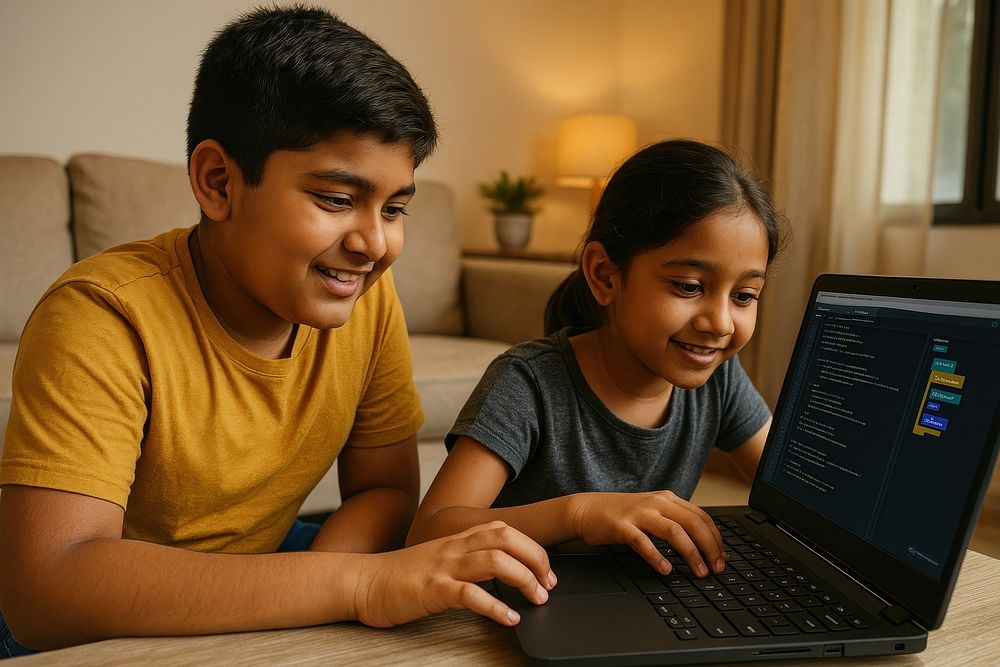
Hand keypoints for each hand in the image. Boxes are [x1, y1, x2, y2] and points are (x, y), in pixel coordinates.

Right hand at [352, 521, 555, 627]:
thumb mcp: (441, 560)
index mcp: (458, 539)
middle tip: (549, 584)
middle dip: (536, 559)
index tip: (546, 571)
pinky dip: (495, 606)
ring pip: (495, 561)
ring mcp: (444, 567)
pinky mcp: (432, 590)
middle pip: (507, 539)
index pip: (504, 530)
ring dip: (523, 579)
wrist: (364, 582)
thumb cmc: (402, 576)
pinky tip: (509, 617)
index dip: (532, 547)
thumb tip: (502, 571)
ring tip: (537, 599)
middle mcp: (455, 547)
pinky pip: (470, 594)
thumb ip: (467, 559)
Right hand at [569, 491, 725, 576]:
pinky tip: (666, 570)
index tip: (723, 558)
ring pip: (674, 532)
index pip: (701, 516)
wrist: (586, 509)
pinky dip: (657, 557)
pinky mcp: (622, 526)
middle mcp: (656, 503)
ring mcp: (639, 513)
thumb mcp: (652, 511)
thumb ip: (674, 520)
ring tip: (698, 572)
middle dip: (709, 548)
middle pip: (693, 524)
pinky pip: (643, 542)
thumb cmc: (621, 514)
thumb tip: (702, 542)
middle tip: (716, 568)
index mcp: (667, 498)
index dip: (716, 538)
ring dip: (691, 554)